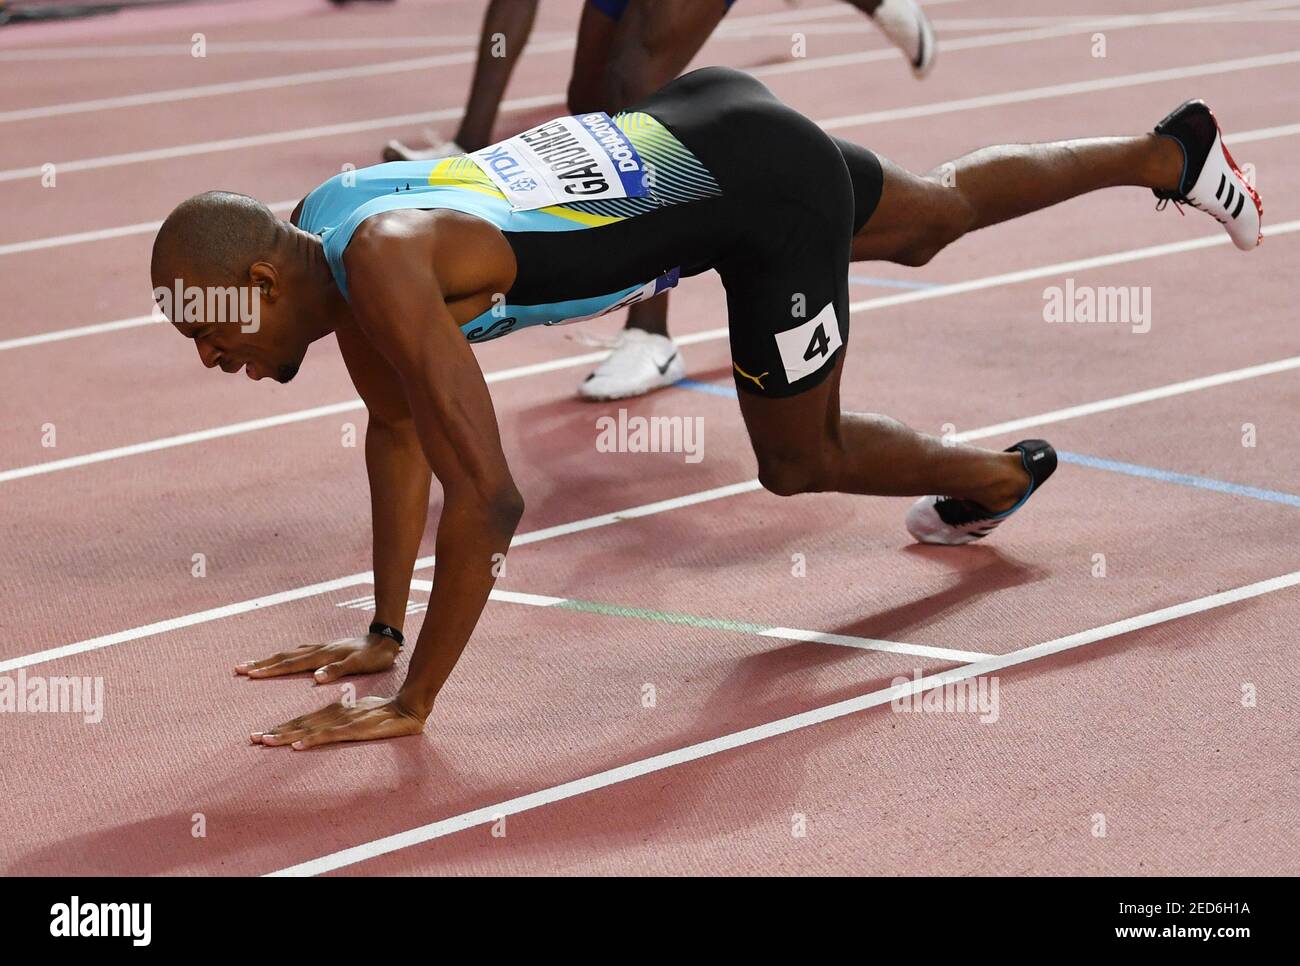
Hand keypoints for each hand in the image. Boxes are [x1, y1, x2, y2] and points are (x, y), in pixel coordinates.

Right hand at [234, 635, 399, 683]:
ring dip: (271, 659)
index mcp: (323, 656)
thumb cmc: (374, 657)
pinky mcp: (327, 648)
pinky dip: (286, 656)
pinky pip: (299, 652)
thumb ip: (337, 670)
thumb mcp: (359, 665)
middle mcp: (318, 650)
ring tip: (253, 664)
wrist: (386, 639)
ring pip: (290, 653)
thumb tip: (315, 677)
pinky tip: (285, 658)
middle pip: (284, 657)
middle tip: (238, 668)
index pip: (290, 664)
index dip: (269, 670)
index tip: (249, 674)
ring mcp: (322, 648)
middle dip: (261, 664)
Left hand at [252, 695, 425, 748]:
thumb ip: (339, 722)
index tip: (260, 735)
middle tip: (252, 738)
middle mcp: (333, 714)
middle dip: (275, 732)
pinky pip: (328, 735)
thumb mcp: (356, 716)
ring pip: (309, 729)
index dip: (281, 728)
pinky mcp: (353, 729)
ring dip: (286, 735)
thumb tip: (320, 731)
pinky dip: (311, 740)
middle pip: (300, 724)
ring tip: (265, 740)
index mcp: (333, 710)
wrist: (408, 707)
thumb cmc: (383, 712)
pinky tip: (298, 745)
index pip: (302, 721)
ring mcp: (342, 721)